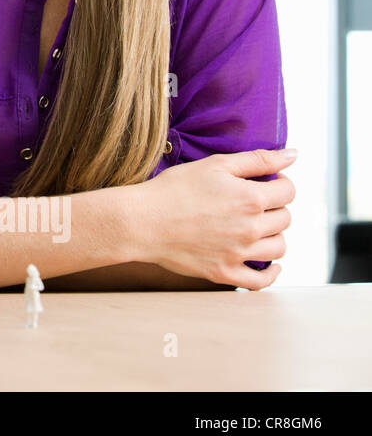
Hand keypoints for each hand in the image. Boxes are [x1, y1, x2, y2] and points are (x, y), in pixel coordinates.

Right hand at [139, 148, 295, 289]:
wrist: (141, 221)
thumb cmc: (174, 189)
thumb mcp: (215, 165)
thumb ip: (257, 159)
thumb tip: (295, 155)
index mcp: (250, 199)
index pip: (288, 191)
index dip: (280, 183)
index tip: (266, 183)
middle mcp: (251, 228)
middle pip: (285, 219)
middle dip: (274, 208)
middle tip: (254, 203)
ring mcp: (239, 254)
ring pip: (279, 248)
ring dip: (273, 235)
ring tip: (255, 227)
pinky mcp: (225, 273)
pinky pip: (262, 281)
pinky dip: (271, 273)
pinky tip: (270, 264)